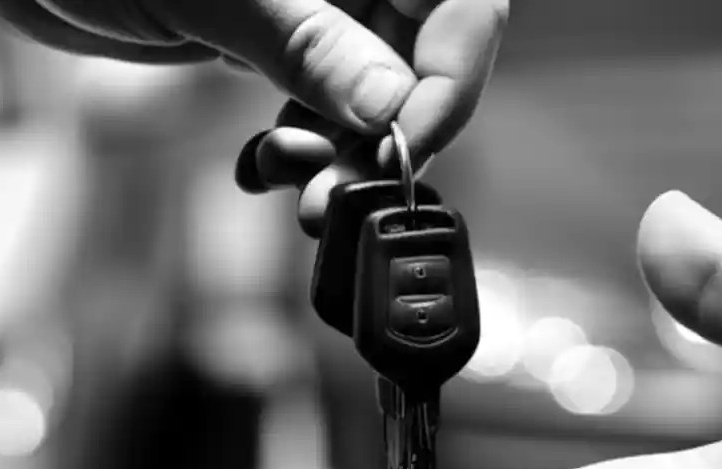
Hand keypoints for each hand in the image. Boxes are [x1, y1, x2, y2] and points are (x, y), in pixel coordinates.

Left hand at [0, 1, 504, 215]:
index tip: (404, 146)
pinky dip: (300, 150)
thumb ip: (310, 47)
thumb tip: (394, 109)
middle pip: (421, 61)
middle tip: (335, 196)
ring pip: (372, 98)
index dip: (451, 78)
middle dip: (383, 140)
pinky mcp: (279, 45)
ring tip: (286, 183)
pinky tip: (259, 168)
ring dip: (339, 157)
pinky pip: (321, 108)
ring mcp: (317, 8)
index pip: (462, 4)